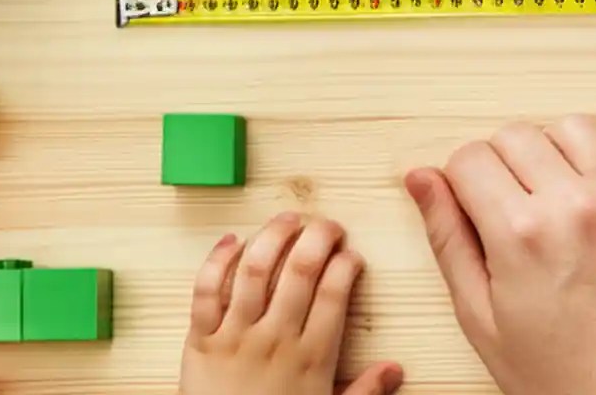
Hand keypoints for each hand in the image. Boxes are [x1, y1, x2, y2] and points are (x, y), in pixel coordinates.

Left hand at [179, 212, 403, 394]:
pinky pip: (206, 290)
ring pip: (255, 270)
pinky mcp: (201, 339)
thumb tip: (395, 369)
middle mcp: (276, 339)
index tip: (351, 254)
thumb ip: (364, 392)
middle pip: (302, 269)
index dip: (346, 264)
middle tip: (327, 225)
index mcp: (312, 357)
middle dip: (319, 236)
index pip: (335, 292)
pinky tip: (232, 240)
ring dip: (273, 235)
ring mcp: (236, 336)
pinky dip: (217, 259)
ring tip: (288, 219)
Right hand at [404, 116, 595, 394]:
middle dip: (499, 164)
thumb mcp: (479, 315)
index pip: (468, 156)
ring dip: (551, 152)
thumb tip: (421, 178)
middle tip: (506, 210)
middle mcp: (572, 204)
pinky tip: (593, 195)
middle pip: (514, 134)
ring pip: (571, 127)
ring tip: (549, 196)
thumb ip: (447, 237)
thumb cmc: (557, 373)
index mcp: (518, 233)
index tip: (471, 210)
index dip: (460, 182)